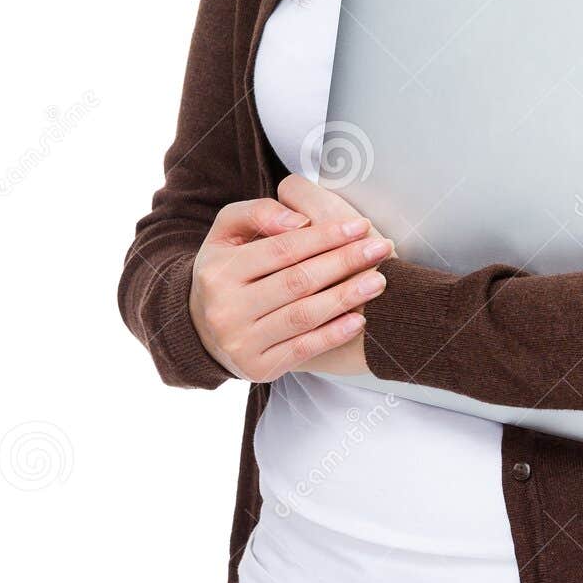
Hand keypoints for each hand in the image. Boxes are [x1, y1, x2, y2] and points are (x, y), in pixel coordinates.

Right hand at [186, 190, 394, 382]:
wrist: (202, 329)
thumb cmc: (227, 271)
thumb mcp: (227, 233)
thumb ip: (258, 213)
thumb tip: (298, 221)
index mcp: (219, 270)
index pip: (282, 249)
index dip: (325, 236)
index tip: (360, 226)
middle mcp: (225, 309)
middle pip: (297, 281)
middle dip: (344, 262)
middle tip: (380, 248)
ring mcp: (241, 342)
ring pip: (303, 316)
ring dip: (346, 297)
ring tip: (379, 280)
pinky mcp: (258, 368)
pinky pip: (303, 349)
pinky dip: (333, 334)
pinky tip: (359, 319)